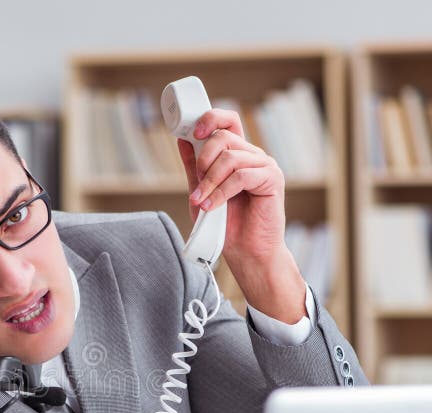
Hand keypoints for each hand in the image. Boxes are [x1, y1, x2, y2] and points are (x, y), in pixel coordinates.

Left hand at [177, 108, 284, 263]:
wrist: (245, 252)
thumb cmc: (225, 225)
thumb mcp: (201, 192)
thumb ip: (194, 167)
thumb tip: (182, 140)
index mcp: (237, 155)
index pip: (227, 122)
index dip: (211, 119)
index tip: (192, 131)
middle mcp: (252, 156)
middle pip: (224, 137)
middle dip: (203, 159)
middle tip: (198, 184)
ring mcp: (264, 165)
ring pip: (231, 157)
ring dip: (210, 181)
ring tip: (202, 201)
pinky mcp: (272, 179)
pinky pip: (241, 176)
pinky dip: (221, 192)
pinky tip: (212, 206)